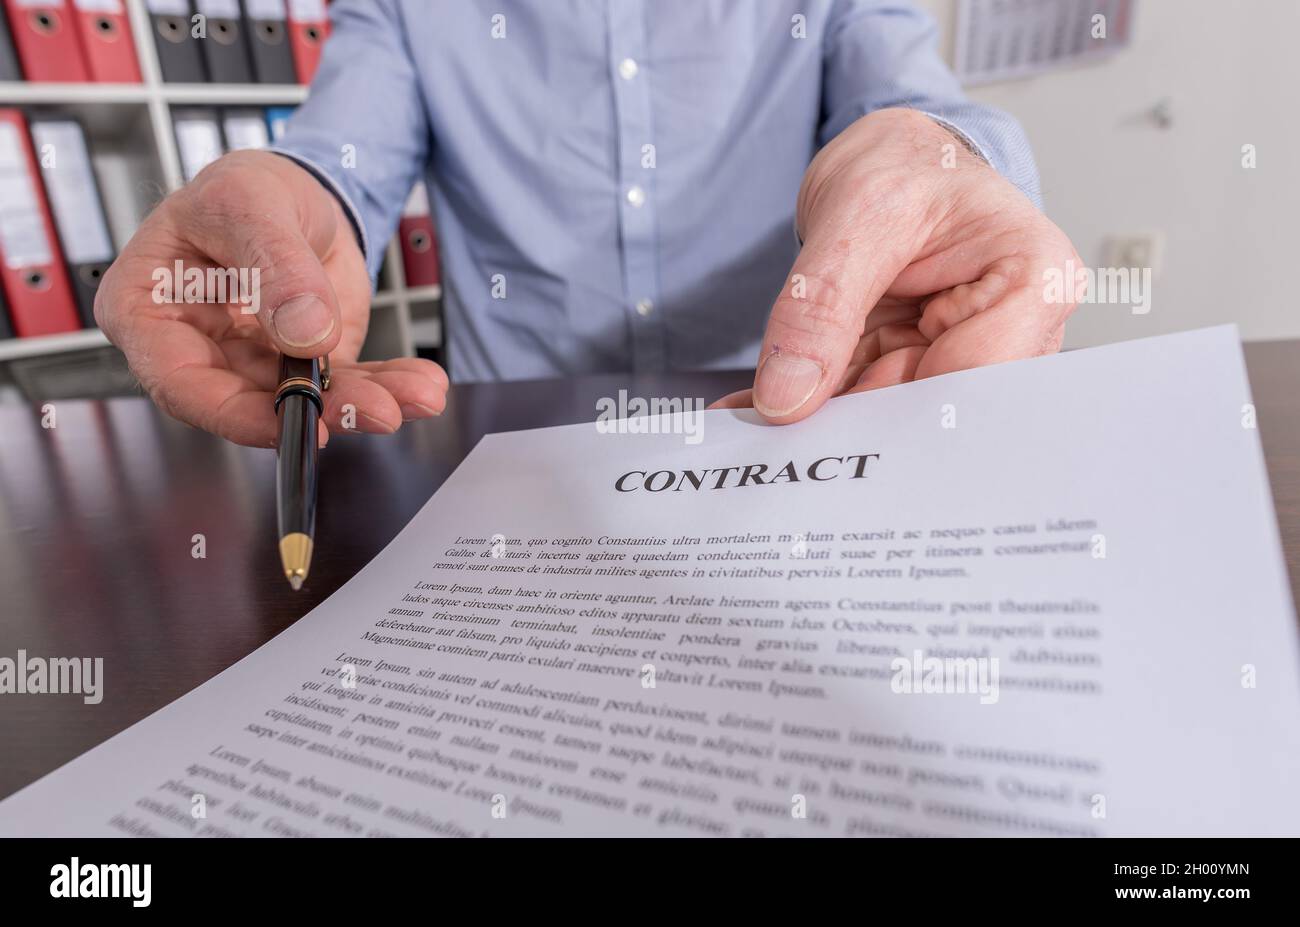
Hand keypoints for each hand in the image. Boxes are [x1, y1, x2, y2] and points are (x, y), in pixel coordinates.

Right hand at [95, 150, 447, 446]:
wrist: (299, 190)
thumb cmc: (246, 190)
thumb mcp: (252, 205)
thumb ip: (277, 268)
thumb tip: (304, 333)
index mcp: (149, 310)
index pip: (180, 382)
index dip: (234, 413)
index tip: (290, 418)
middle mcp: (200, 349)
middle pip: (252, 403)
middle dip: (324, 410)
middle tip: (381, 410)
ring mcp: (255, 364)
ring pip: (307, 401)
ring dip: (367, 403)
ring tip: (418, 396)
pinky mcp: (305, 365)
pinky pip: (344, 386)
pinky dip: (388, 386)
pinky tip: (422, 384)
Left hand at [712, 108, 1080, 421]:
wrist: (889, 164)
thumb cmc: (905, 165)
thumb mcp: (857, 215)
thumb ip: (823, 305)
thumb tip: (789, 396)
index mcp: (1035, 279)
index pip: (978, 375)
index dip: (904, 405)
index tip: (829, 413)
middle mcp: (1014, 332)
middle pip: (935, 408)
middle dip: (856, 418)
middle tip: (784, 415)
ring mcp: (963, 358)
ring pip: (890, 417)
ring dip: (825, 415)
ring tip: (769, 403)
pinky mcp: (915, 373)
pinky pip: (860, 404)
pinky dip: (812, 402)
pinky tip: (768, 400)